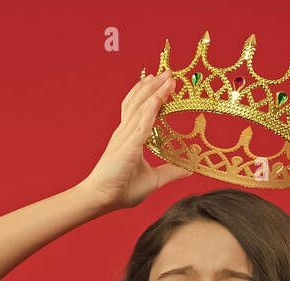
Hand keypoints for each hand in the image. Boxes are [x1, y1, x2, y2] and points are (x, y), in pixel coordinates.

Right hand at [79, 69, 194, 211]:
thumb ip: (170, 171)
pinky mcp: (127, 146)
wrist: (101, 199)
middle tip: (168, 72)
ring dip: (154, 91)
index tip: (163, 82)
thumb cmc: (121, 189)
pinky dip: (150, 109)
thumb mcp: (153, 179)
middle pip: (139, 101)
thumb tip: (188, 169)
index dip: (151, 94)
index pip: (140, 109)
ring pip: (140, 107)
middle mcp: (125, 132)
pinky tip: (158, 98)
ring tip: (167, 78)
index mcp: (129, 137)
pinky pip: (140, 124)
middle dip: (154, 85)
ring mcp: (125, 137)